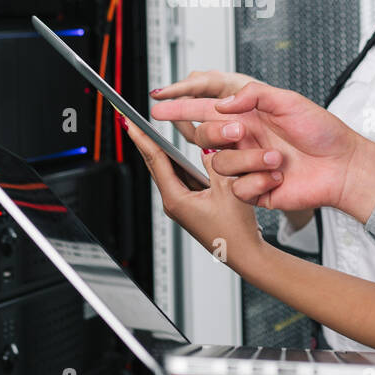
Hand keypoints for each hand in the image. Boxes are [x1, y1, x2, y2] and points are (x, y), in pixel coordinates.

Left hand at [121, 116, 266, 269]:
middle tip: (131, 121)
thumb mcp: (228, 187)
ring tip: (146, 131)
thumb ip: (215, 163)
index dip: (142, 138)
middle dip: (143, 142)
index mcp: (177, 200)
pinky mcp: (188, 205)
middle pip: (155, 165)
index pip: (156, 160)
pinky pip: (177, 178)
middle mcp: (174, 203)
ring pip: (165, 171)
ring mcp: (180, 205)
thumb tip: (207, 145)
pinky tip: (172, 152)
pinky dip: (173, 163)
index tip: (130, 122)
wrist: (244, 253)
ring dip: (157, 151)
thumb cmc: (236, 230)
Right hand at [149, 80, 374, 221]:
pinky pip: (239, 188)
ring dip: (249, 161)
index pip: (204, 107)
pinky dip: (259, 182)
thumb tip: (223, 103)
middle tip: (240, 132)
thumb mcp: (289, 101)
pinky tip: (279, 178)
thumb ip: (253, 95)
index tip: (158, 102)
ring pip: (221, 164)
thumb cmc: (323, 132)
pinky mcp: (254, 190)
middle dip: (215, 133)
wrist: (344, 166)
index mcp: (247, 116)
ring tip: (277, 159)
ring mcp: (247, 165)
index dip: (180, 104)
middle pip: (204, 136)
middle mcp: (243, 139)